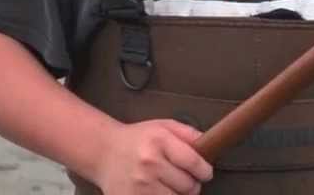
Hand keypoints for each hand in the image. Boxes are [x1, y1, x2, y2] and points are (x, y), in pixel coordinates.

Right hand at [93, 119, 212, 193]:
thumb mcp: (163, 126)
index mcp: (159, 141)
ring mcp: (139, 185)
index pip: (194, 163)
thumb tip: (210, 144)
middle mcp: (149, 164)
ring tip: (171, 186)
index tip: (205, 173)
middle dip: (192, 184)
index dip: (205, 171)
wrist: (103, 151)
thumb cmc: (138, 138)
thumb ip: (188, 134)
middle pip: (188, 186)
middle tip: (185, 179)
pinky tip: (159, 191)